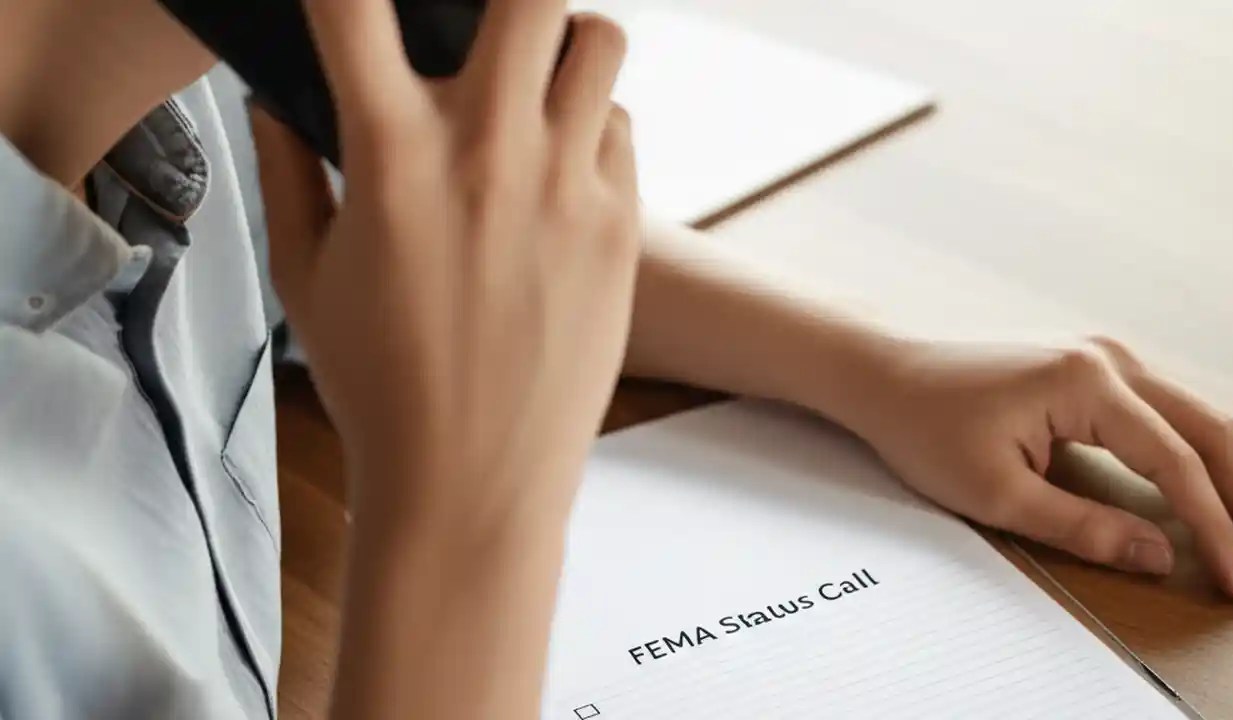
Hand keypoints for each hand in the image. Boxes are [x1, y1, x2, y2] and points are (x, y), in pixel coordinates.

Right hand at [254, 0, 638, 523]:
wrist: (472, 483)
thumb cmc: (379, 386)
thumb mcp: (305, 279)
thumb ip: (286, 171)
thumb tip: (271, 100)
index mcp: (392, 156)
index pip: (357, 8)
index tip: (357, 8)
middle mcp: (489, 152)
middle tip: (482, 30)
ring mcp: (567, 186)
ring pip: (599, 40)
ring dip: (564, 44)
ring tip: (535, 84)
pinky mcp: (621, 227)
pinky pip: (621, 126)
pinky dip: (593, 124)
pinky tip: (563, 167)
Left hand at [841, 336, 1232, 598]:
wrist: (883, 373)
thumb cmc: (923, 425)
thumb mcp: (996, 493)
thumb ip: (1083, 527)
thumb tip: (1160, 555)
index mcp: (1086, 382)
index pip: (1176, 461)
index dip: (1214, 526)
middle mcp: (1108, 359)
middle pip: (1209, 428)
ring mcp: (1102, 357)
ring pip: (1194, 416)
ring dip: (1227, 475)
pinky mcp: (1090, 368)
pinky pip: (1164, 411)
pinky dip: (1193, 454)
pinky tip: (1203, 494)